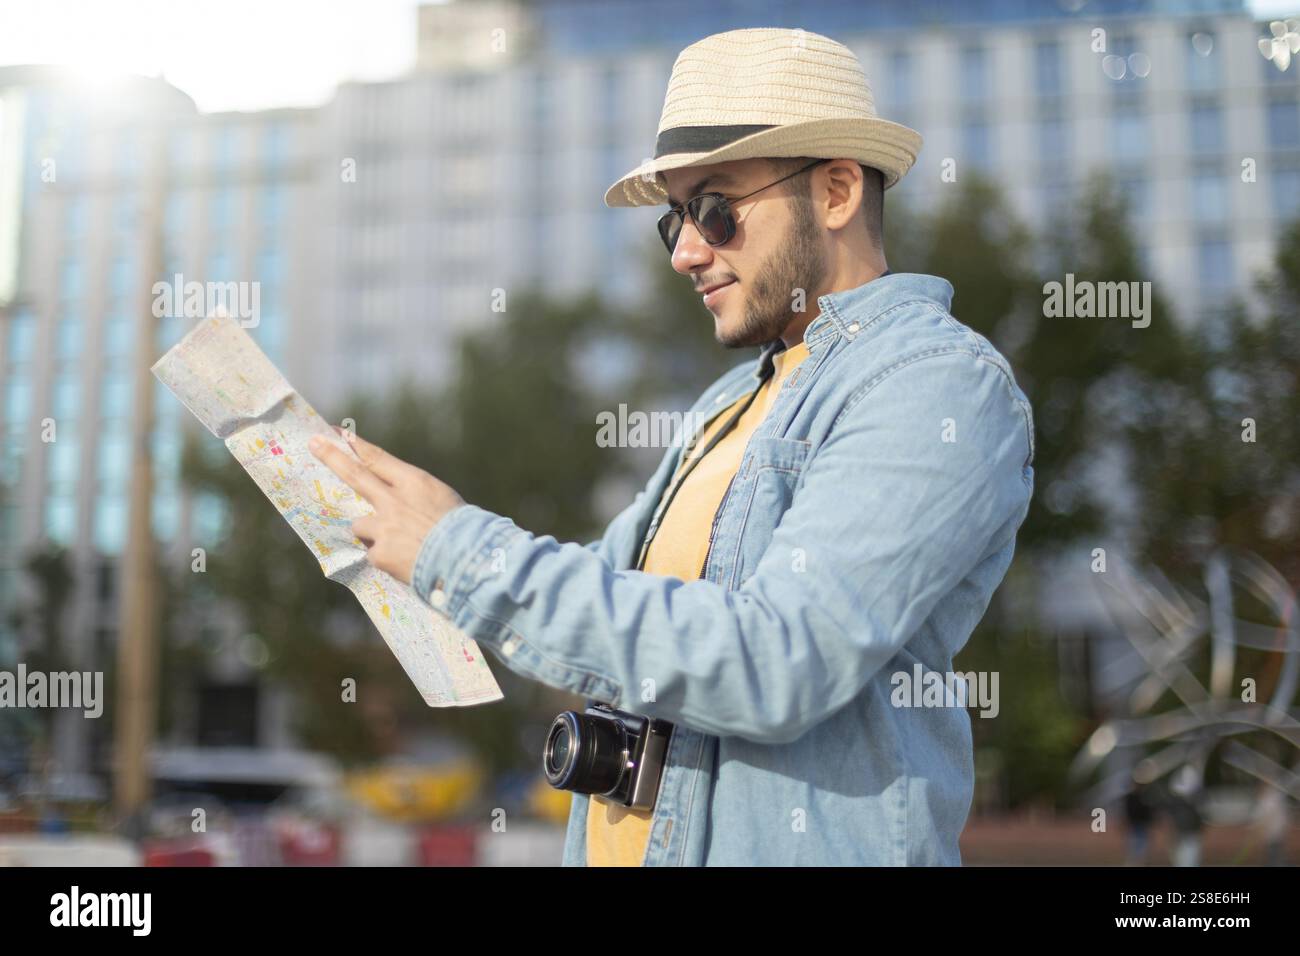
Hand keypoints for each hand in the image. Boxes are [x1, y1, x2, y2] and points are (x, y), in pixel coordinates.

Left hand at [308, 426, 464, 585]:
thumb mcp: (442, 499)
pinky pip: (373, 553)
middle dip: (332, 456)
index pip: (377, 458)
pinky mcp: (379, 554)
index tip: (338, 432)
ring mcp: (383, 527)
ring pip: (360, 525)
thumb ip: (414, 495)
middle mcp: (393, 500)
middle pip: (355, 474)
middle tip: (314, 443)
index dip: (356, 445)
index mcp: (414, 482)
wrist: (467, 561)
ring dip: (370, 532)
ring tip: (397, 543)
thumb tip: (389, 496)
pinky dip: (384, 558)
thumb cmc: (463, 530)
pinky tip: (403, 563)